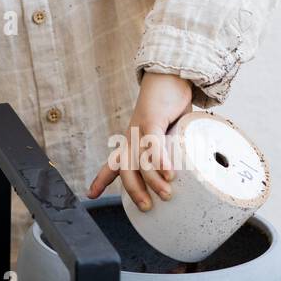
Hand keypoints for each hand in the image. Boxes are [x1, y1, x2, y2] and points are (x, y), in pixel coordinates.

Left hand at [86, 72, 193, 209]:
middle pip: (124, 168)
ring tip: (166, 194)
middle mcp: (131, 136)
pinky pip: (153, 143)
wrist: (169, 73)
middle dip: (133, 191)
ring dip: (152, 180)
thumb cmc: (171, 102)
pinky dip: (160, 160)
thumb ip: (173, 147)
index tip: (91, 194)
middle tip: (146, 207)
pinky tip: (169, 172)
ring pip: (139, 159)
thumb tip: (190, 166)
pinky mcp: (152, 119)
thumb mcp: (168, 130)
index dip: (101, 180)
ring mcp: (140, 128)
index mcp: (132, 140)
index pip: (113, 163)